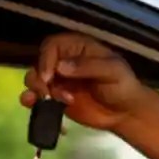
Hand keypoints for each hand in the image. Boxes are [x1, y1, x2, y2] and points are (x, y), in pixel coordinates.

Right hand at [20, 33, 148, 131]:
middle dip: (39, 78)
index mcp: (77, 47)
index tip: (48, 76)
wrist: (126, 113)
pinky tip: (35, 107)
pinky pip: (37, 97)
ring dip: (36, 90)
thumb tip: (61, 67)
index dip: (46, 59)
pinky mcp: (56, 98)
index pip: (52, 46)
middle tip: (48, 93)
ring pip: (34, 79)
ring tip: (48, 101)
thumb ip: (88, 66)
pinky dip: (32, 102)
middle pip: (39, 62)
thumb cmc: (123, 86)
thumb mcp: (112, 71)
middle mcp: (64, 61)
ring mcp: (59, 80)